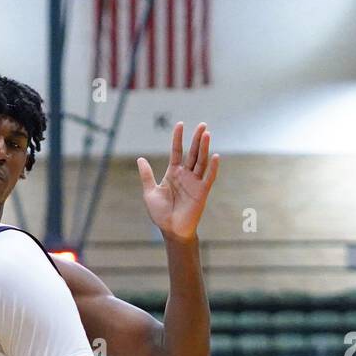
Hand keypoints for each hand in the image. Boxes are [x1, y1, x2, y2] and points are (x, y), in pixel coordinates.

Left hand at [137, 122, 219, 240]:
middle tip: (202, 125)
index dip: (178, 139)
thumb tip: (140, 159)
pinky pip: (208, 178)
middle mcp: (185, 175)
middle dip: (197, 139)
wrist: (171, 230)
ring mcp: (195, 182)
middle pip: (192, 153)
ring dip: (204, 148)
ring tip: (207, 134)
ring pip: (201, 162)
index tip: (180, 125)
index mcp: (173, 173)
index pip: (177, 152)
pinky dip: (212, 167)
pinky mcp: (202, 192)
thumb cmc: (160, 213)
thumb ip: (146, 176)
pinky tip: (215, 156)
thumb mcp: (150, 192)